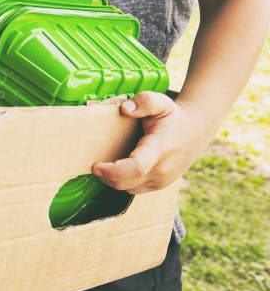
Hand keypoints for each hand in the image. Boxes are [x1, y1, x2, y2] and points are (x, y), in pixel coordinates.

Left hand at [91, 92, 212, 193]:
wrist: (196, 132)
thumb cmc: (173, 116)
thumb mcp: (161, 102)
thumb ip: (144, 101)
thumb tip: (125, 109)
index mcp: (160, 149)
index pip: (136, 168)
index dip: (113, 171)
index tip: (96, 166)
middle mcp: (162, 170)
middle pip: (127, 183)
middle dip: (106, 176)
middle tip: (94, 164)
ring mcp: (161, 181)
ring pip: (128, 188)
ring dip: (113, 179)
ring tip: (106, 163)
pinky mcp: (158, 185)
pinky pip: (133, 188)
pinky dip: (122, 181)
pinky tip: (118, 167)